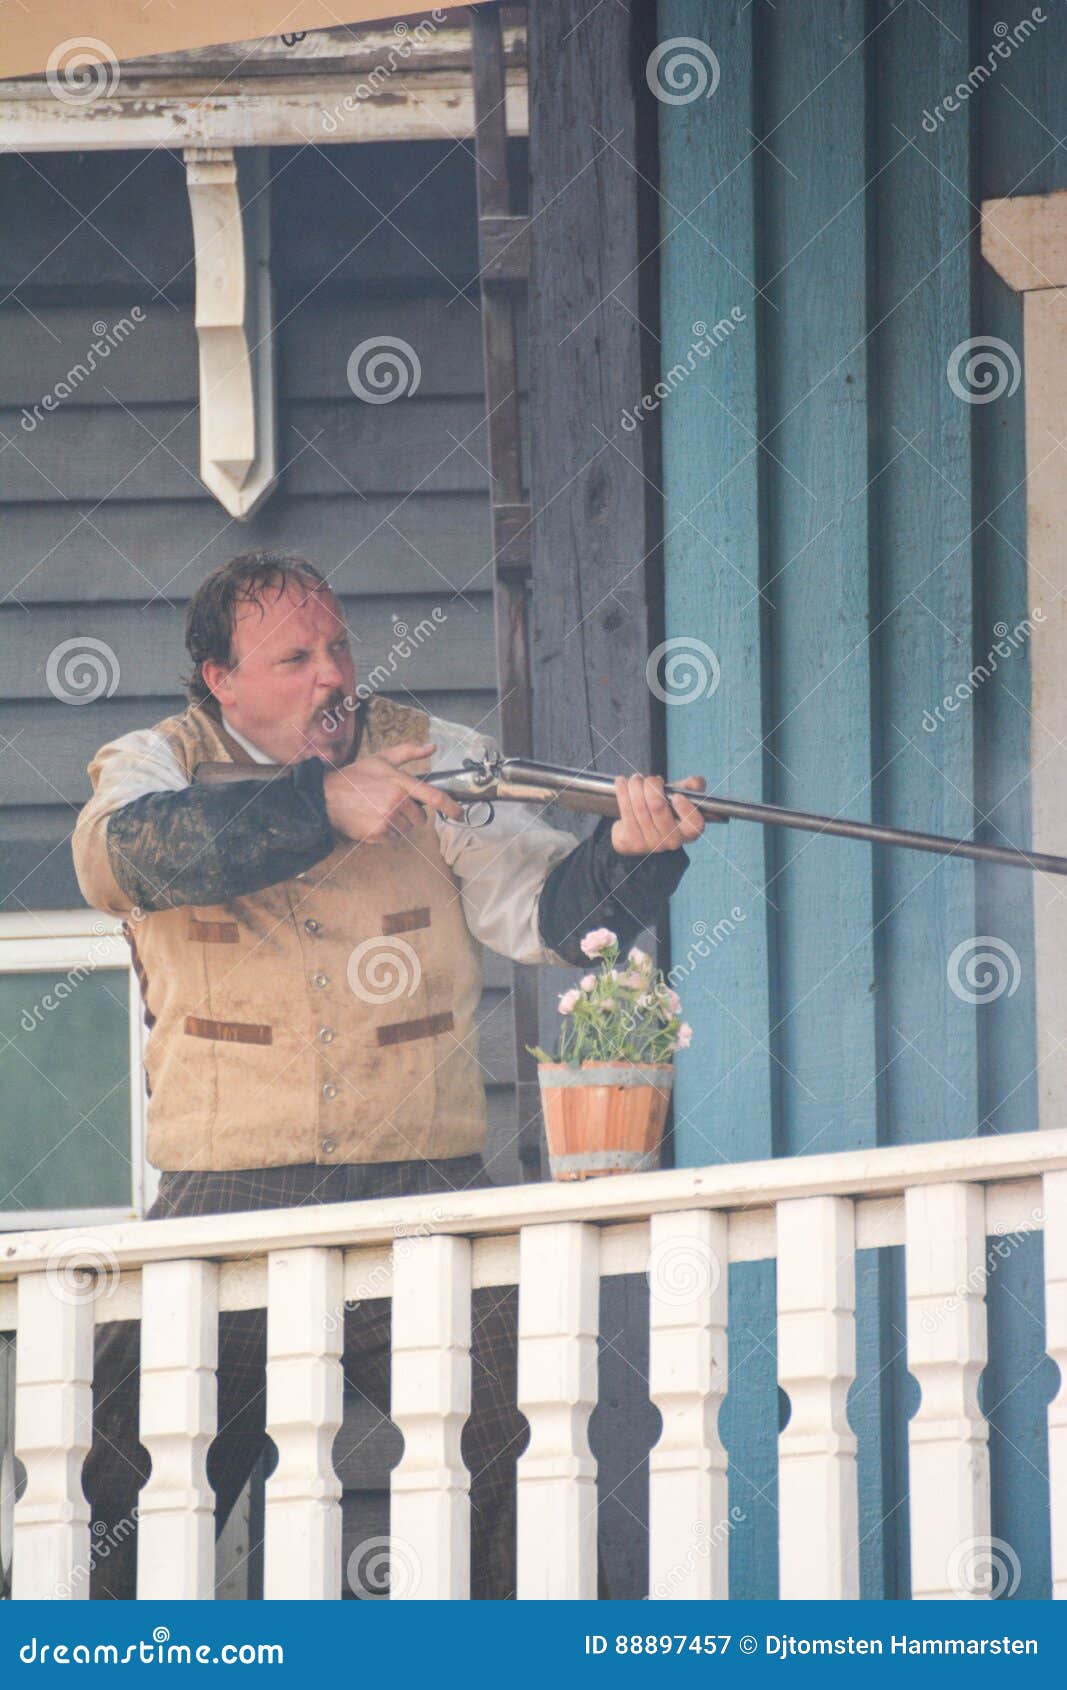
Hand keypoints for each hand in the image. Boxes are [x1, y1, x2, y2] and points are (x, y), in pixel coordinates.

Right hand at [323, 741, 462, 843]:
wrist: (328, 796)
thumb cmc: (356, 776)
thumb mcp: (382, 759)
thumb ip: (408, 752)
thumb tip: (431, 747)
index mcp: (400, 782)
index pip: (433, 796)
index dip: (451, 806)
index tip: (460, 813)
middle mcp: (396, 801)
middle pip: (420, 818)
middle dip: (410, 814)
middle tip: (391, 804)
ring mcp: (387, 818)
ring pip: (407, 829)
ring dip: (398, 824)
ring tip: (379, 811)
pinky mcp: (378, 833)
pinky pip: (394, 839)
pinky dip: (387, 834)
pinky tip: (373, 821)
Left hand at [610, 773, 708, 855]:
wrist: (638, 832)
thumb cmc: (662, 811)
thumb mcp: (678, 798)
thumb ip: (689, 788)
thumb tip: (696, 783)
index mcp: (688, 831)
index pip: (694, 825)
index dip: (686, 809)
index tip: (676, 796)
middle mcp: (671, 841)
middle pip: (658, 807)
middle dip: (651, 785)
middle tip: (649, 779)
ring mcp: (651, 844)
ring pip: (639, 806)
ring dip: (635, 786)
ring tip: (635, 779)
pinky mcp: (632, 842)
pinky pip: (626, 811)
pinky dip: (622, 792)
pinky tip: (621, 783)